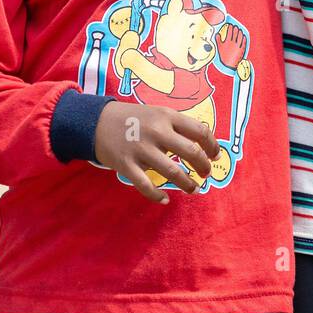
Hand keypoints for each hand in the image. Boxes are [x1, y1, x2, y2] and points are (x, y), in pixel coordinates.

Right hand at [93, 101, 218, 203]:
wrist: (96, 121)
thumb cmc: (133, 118)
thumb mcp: (157, 113)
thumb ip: (177, 126)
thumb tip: (202, 144)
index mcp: (167, 116)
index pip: (200, 131)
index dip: (212, 146)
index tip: (216, 156)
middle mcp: (157, 131)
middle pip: (191, 152)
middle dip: (204, 166)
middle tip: (206, 174)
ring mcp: (141, 149)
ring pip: (173, 172)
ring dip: (187, 184)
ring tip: (193, 189)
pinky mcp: (126, 165)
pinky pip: (146, 186)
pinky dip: (157, 196)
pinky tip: (165, 200)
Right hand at [215, 22, 247, 68]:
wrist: (229, 64)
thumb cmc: (223, 56)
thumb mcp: (219, 48)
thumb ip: (218, 40)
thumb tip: (217, 34)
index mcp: (227, 42)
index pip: (229, 32)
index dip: (230, 28)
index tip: (230, 25)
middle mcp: (233, 43)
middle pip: (235, 33)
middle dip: (235, 29)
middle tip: (235, 26)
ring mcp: (238, 46)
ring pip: (240, 37)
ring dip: (240, 32)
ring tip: (240, 30)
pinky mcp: (242, 49)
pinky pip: (244, 43)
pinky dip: (244, 39)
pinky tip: (244, 36)